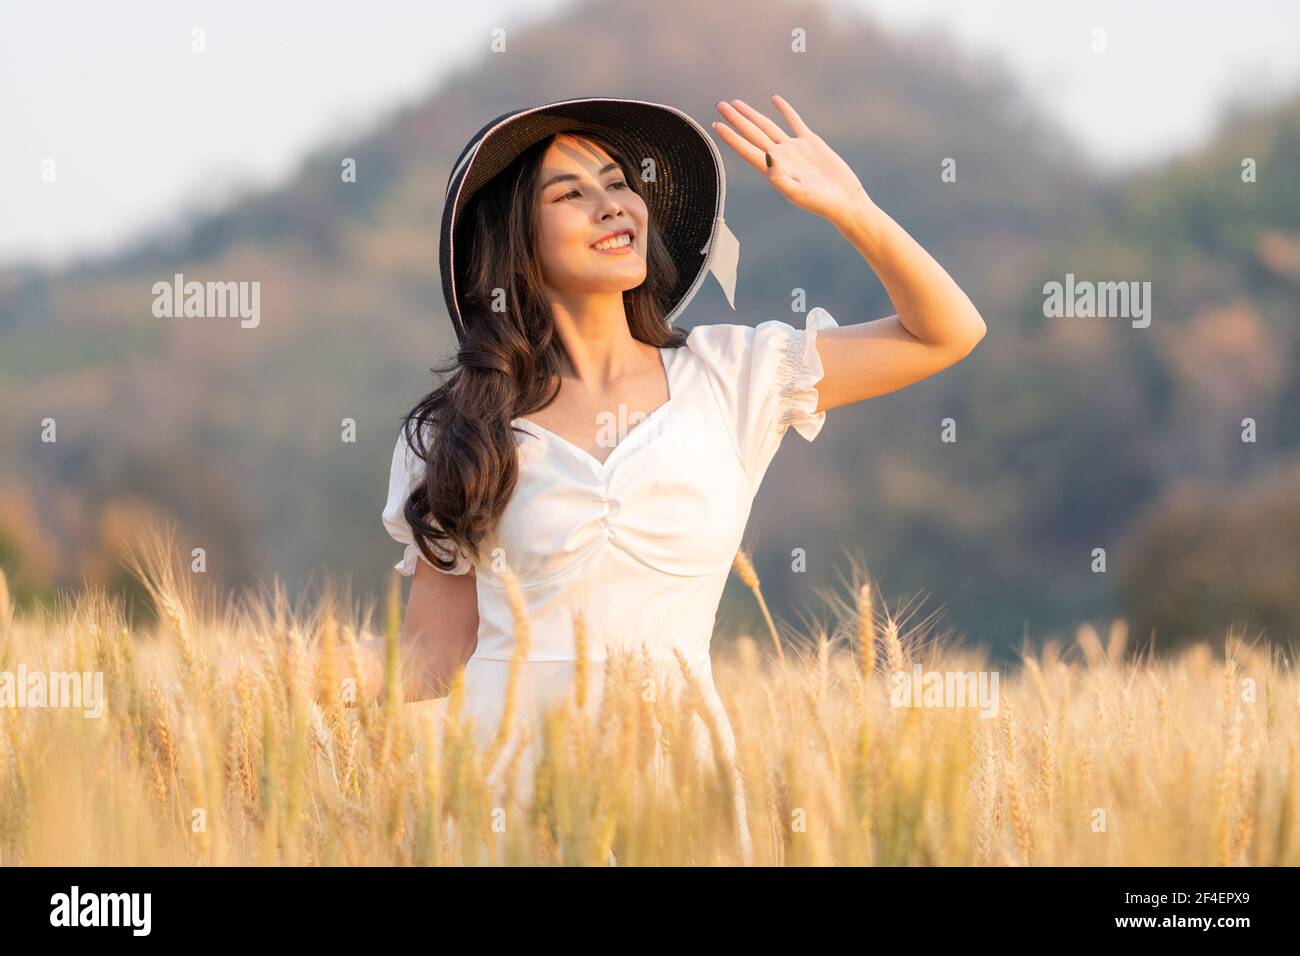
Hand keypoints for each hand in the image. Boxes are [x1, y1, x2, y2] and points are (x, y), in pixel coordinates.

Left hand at [713, 95, 869, 221]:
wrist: (844, 200)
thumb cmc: (821, 202)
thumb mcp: (799, 193)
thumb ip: (782, 180)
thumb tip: (767, 164)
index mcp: (773, 169)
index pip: (747, 149)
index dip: (731, 138)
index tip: (716, 125)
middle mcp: (780, 157)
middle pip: (752, 133)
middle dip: (736, 119)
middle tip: (720, 105)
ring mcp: (794, 148)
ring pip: (768, 126)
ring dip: (752, 115)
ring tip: (737, 103)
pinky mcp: (810, 142)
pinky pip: (794, 121)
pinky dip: (785, 110)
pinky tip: (774, 99)